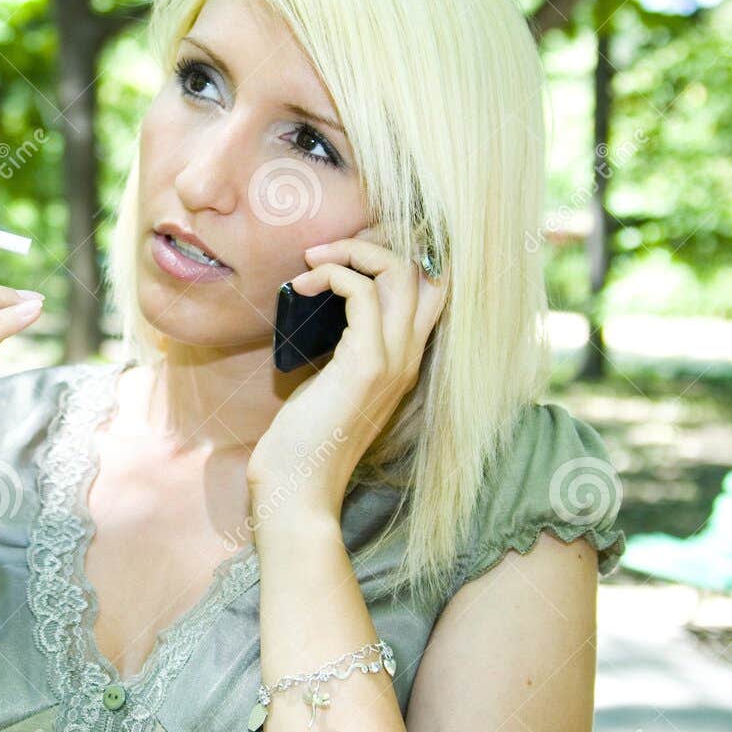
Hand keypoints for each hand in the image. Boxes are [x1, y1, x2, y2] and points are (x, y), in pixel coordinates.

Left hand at [246, 225, 447, 514]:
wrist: (298, 487)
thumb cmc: (303, 439)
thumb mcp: (330, 381)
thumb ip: (344, 346)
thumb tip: (323, 303)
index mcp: (405, 360)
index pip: (433, 289)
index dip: (400, 257)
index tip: (346, 256)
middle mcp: (409, 357)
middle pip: (425, 270)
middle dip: (378, 244)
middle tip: (327, 251)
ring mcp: (393, 360)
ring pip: (399, 272)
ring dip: (350, 253)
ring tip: (310, 263)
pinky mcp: (366, 364)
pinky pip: (361, 293)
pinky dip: (332, 275)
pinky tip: (302, 286)